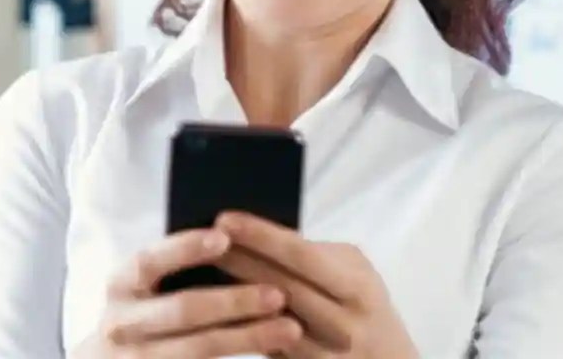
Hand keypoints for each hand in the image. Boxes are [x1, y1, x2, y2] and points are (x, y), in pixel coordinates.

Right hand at [71, 228, 302, 357]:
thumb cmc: (152, 308)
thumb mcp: (151, 286)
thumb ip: (181, 266)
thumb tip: (239, 235)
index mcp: (120, 283)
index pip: (150, 260)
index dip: (185, 248)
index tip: (224, 237)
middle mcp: (121, 323)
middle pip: (181, 309)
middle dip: (233, 301)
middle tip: (279, 294)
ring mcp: (137, 358)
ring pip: (199, 348)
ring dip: (248, 336)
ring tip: (290, 328)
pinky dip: (242, 355)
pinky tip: (274, 351)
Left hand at [213, 212, 418, 358]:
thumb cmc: (362, 305)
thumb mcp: (353, 274)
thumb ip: (313, 256)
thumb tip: (252, 234)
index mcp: (357, 288)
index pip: (302, 256)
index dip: (260, 236)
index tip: (224, 218)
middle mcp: (344, 326)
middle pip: (278, 289)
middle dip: (236, 262)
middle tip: (200, 240)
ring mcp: (327, 358)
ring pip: (266, 324)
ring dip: (231, 297)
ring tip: (200, 272)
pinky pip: (266, 350)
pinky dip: (239, 326)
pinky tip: (216, 309)